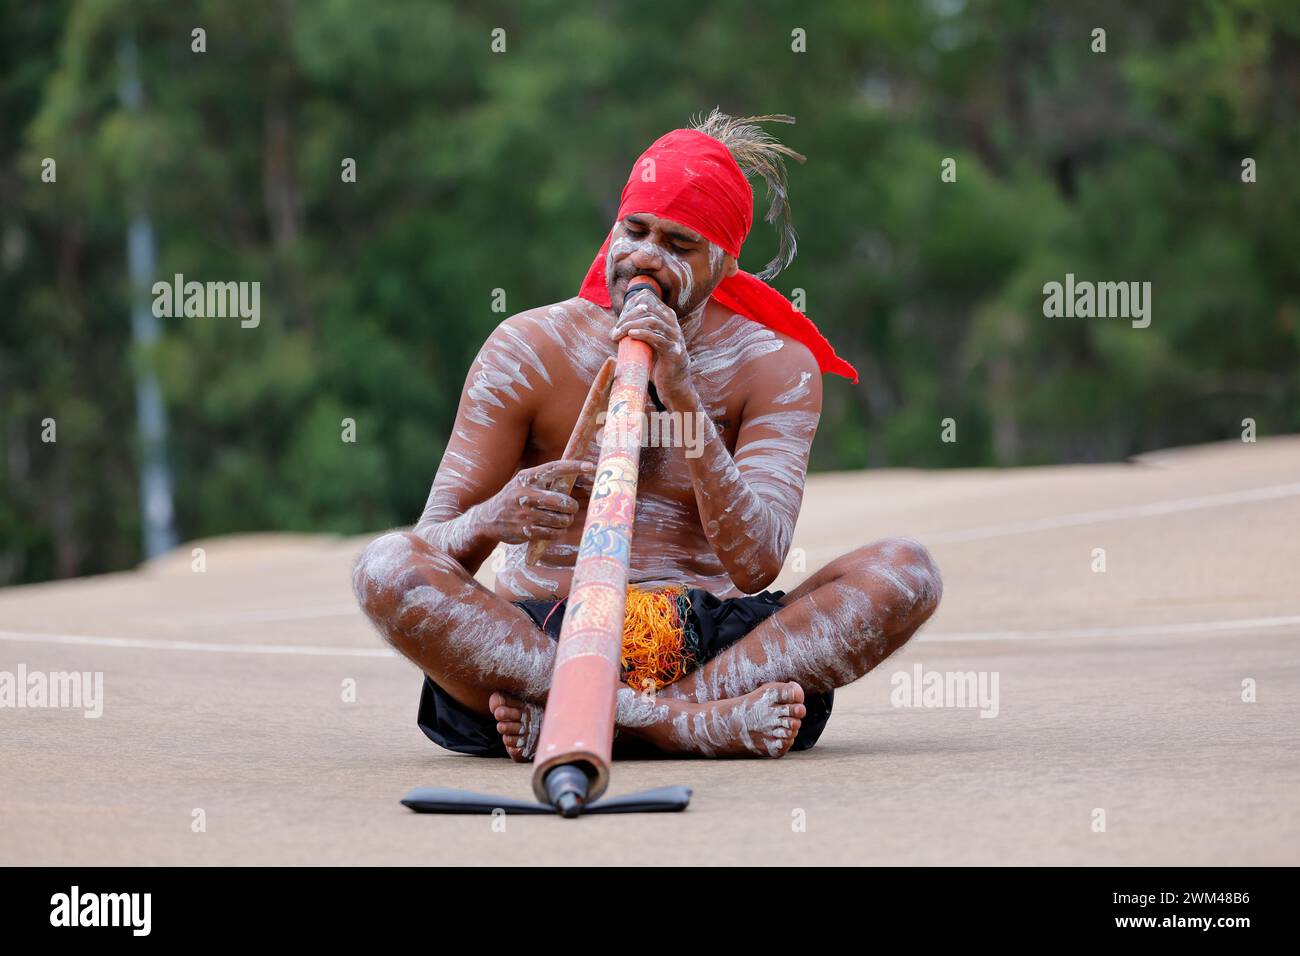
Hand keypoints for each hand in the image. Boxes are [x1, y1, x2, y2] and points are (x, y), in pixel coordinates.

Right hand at [487, 459, 594, 544]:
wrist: (488, 519)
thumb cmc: (514, 497)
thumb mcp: (523, 482)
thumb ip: (545, 479)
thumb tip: (575, 473)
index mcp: (527, 477)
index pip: (554, 468)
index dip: (574, 467)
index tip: (591, 467)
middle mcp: (525, 494)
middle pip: (562, 501)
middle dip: (571, 507)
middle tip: (570, 509)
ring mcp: (524, 514)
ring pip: (560, 519)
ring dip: (566, 521)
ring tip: (562, 519)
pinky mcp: (525, 530)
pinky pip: (553, 532)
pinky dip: (558, 532)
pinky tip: (554, 529)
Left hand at [610, 292, 692, 408]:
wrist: (673, 385)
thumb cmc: (658, 363)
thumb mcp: (649, 342)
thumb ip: (640, 331)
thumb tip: (617, 325)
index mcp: (668, 318)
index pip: (649, 298)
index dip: (631, 304)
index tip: (619, 318)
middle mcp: (673, 325)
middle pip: (648, 309)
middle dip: (627, 317)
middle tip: (616, 330)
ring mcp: (675, 338)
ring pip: (651, 321)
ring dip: (630, 326)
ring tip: (618, 334)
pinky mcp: (673, 352)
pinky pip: (657, 338)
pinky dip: (642, 334)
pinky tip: (631, 335)